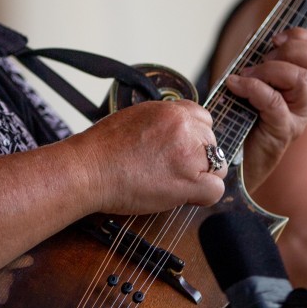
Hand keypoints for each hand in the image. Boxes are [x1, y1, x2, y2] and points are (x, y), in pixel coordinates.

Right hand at [71, 99, 227, 215]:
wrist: (89, 170)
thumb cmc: (103, 148)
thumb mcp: (136, 117)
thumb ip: (163, 122)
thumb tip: (177, 133)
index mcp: (172, 111)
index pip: (204, 120)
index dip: (194, 137)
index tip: (181, 149)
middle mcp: (184, 129)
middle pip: (212, 144)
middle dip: (198, 157)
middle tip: (172, 169)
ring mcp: (189, 155)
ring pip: (218, 167)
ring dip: (201, 176)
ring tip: (174, 182)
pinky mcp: (188, 182)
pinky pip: (215, 190)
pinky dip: (202, 196)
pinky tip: (182, 195)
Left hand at [224, 27, 306, 185]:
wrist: (230, 158)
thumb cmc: (238, 117)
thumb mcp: (250, 80)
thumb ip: (259, 58)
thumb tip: (260, 36)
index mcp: (304, 85)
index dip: (301, 37)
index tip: (274, 39)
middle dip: (291, 49)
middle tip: (263, 58)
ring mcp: (298, 117)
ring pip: (302, 79)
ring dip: (270, 70)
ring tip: (246, 75)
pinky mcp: (283, 132)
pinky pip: (275, 101)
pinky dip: (252, 87)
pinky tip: (234, 85)